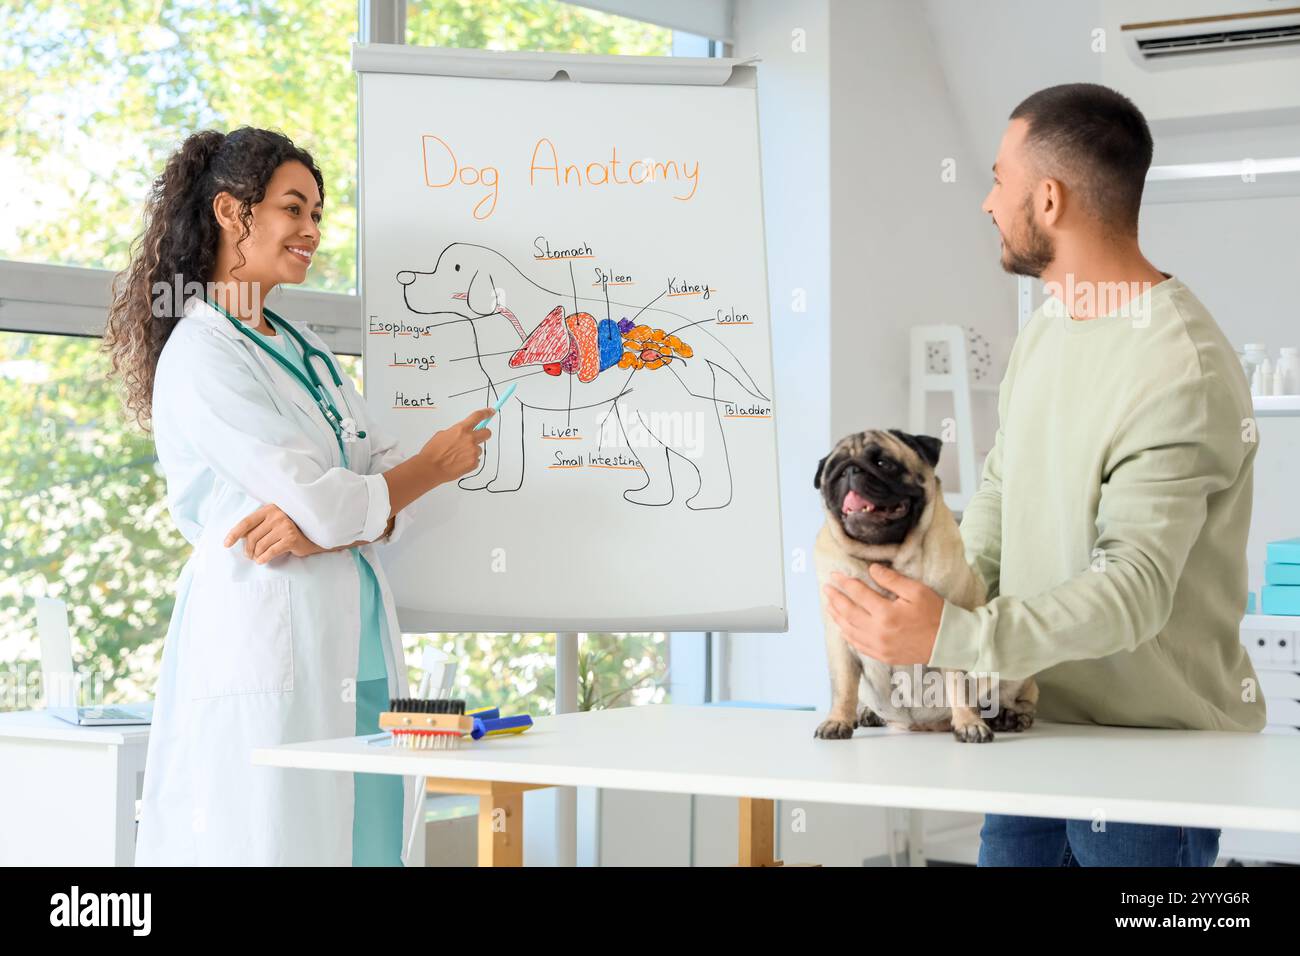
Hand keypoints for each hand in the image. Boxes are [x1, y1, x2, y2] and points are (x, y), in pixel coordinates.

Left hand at [224, 504, 324, 564]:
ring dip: (256, 556)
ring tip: (257, 558)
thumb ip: (259, 526)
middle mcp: (277, 515)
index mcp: (269, 509)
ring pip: (260, 546)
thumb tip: (237, 538)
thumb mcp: (273, 523)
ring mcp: (285, 526)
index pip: (246, 522)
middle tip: (249, 556)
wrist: (314, 537)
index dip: (234, 534)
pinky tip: (262, 561)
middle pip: (252, 537)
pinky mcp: (291, 538)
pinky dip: (264, 558)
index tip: (226, 544)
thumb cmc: (290, 531)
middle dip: (248, 550)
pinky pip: (270, 552)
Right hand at [420, 407, 493, 483]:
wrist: (430, 468)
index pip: (478, 416)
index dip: (487, 413)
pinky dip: (470, 461)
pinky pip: (476, 460)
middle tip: (477, 438)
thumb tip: (462, 433)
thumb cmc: (433, 451)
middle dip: (484, 434)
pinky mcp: (474, 462)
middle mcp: (470, 439)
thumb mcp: (442, 434)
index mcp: (461, 429)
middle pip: (487, 433)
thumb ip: (457, 432)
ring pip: (479, 448)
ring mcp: (473, 451)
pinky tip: (459, 462)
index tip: (491, 411)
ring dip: (472, 451)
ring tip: (458, 456)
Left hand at [822, 564, 943, 665]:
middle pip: (848, 613)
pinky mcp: (882, 656)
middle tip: (826, 588)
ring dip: (836, 616)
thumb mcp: (916, 591)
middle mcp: (878, 632)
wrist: (948, 642)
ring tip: (829, 605)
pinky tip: (842, 626)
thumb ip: (892, 580)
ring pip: (849, 630)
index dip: (844, 582)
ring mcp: (878, 647)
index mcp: (886, 613)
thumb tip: (871, 570)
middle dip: (835, 599)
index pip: (857, 594)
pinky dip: (847, 634)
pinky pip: (857, 645)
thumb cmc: (935, 613)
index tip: (835, 574)